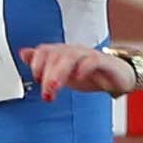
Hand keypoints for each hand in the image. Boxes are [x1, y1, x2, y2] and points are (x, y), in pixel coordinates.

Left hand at [24, 41, 139, 100]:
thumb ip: (43, 63)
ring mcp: (88, 55)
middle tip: (45, 91)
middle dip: (47, 73)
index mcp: (62, 53)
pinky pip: (92, 59)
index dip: (36, 63)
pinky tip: (78, 77)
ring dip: (59, 72)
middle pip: (55, 55)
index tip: (35, 79)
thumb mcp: (62, 72)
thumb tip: (23, 54)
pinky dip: (84, 67)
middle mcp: (73, 51)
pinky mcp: (104, 61)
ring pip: (70, 56)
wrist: (118, 76)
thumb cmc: (90, 73)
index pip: (44, 51)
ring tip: (54, 88)